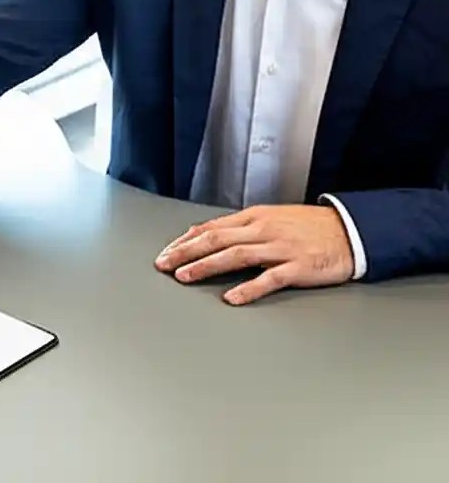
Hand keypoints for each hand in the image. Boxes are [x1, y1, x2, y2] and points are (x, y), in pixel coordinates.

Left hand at [154, 205, 353, 304]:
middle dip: (186, 252)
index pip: (210, 227)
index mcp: (254, 217)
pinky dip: (248, 288)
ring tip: (185, 277)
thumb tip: (202, 233)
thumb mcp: (269, 217)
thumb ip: (237, 227)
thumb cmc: (308, 227)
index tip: (165, 253)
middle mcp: (263, 230)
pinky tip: (231, 298)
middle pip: (216, 239)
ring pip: (236, 255)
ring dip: (207, 266)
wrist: (351, 231)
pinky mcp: (298, 267)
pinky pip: (269, 278)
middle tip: (163, 265)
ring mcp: (280, 248)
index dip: (184, 241)